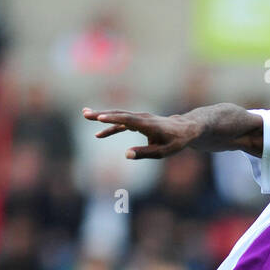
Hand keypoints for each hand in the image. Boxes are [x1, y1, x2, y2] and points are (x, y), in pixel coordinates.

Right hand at [82, 107, 199, 159]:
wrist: (184, 129)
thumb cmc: (174, 142)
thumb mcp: (162, 152)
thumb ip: (144, 153)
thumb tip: (126, 155)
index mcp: (148, 125)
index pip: (128, 120)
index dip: (113, 119)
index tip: (99, 118)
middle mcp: (142, 118)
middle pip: (119, 115)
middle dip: (102, 114)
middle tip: (85, 114)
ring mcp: (139, 118)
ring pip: (118, 116)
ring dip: (102, 116)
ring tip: (85, 115)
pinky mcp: (138, 122)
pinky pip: (122, 123)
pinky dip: (111, 127)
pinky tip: (99, 135)